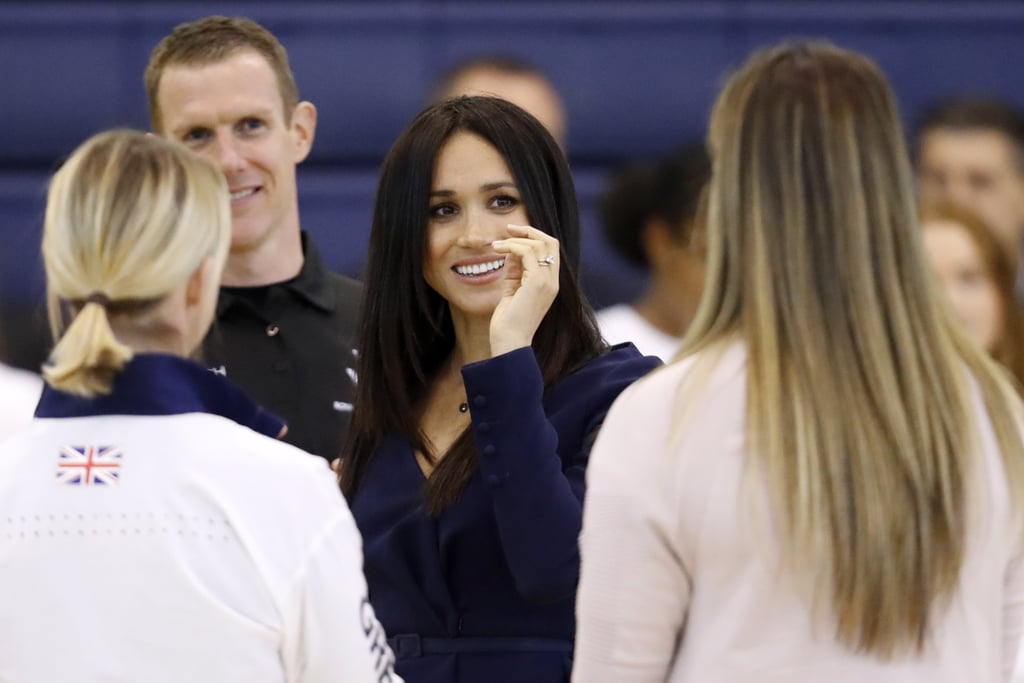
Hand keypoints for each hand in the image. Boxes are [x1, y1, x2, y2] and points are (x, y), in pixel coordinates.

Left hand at [489, 224, 559, 355]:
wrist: (510, 342)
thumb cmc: (508, 322)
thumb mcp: (512, 290)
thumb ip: (515, 271)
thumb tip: (510, 251)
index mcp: (550, 284)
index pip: (550, 250)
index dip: (532, 238)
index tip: (511, 235)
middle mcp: (553, 282)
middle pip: (551, 242)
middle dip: (529, 231)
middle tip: (508, 229)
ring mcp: (547, 282)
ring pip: (540, 244)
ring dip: (516, 239)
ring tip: (497, 244)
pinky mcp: (537, 283)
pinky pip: (528, 253)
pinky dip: (512, 246)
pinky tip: (498, 250)